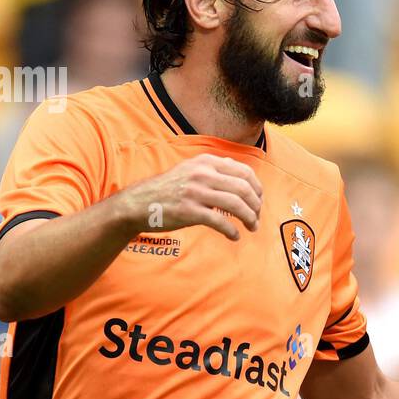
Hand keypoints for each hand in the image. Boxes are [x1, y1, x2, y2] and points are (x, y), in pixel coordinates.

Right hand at [117, 153, 262, 240]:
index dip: (257, 188)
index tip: (259, 201)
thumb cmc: (169, 189)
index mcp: (206, 162)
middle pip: (244, 189)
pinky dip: (232, 231)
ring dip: (249, 218)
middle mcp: (203, 174)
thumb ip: (215, 170)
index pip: (244, 172)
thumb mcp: (191, 169)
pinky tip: (234, 236)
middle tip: (257, 218)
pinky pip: (220, 222)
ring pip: (236, 205)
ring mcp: (196, 192)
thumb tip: (243, 178)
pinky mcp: (189, 211)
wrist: (139, 203)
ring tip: (251, 227)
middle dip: (256, 206)